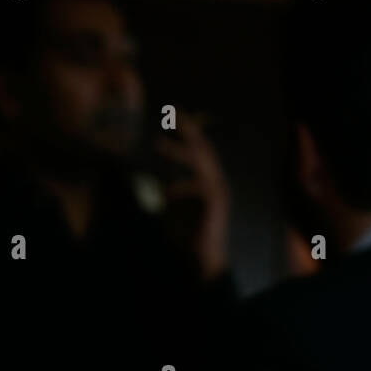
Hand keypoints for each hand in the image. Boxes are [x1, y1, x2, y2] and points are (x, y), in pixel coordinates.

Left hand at [155, 113, 230, 280]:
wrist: (203, 258)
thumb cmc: (188, 234)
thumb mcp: (173, 207)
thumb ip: (167, 189)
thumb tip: (151, 177)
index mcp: (208, 178)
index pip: (200, 147)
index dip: (190, 127)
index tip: (175, 112)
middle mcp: (216, 181)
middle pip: (204, 147)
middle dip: (189, 127)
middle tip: (172, 111)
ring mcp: (218, 191)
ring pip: (200, 163)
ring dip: (178, 152)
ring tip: (158, 144)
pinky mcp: (216, 204)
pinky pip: (196, 188)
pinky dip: (179, 189)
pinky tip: (166, 195)